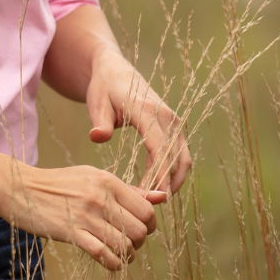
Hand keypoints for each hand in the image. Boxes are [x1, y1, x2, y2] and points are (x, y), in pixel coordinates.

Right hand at [10, 163, 165, 270]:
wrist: (19, 187)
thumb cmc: (59, 184)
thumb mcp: (94, 178)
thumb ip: (128, 190)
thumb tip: (163, 197)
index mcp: (108, 181)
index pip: (146, 209)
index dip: (149, 225)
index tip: (140, 230)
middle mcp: (100, 197)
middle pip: (139, 230)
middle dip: (139, 242)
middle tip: (128, 243)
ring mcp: (85, 216)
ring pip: (124, 245)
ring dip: (126, 255)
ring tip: (120, 254)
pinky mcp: (71, 232)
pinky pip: (103, 255)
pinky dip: (112, 263)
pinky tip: (108, 261)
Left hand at [85, 49, 191, 193]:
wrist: (115, 71)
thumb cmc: (103, 89)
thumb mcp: (96, 103)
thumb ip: (99, 122)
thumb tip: (97, 137)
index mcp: (148, 111)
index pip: (160, 149)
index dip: (160, 175)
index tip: (154, 198)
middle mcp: (167, 116)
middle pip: (177, 158)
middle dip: (167, 185)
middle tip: (148, 208)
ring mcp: (173, 122)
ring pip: (183, 159)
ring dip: (173, 182)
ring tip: (154, 202)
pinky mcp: (174, 127)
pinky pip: (180, 155)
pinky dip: (173, 173)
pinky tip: (157, 188)